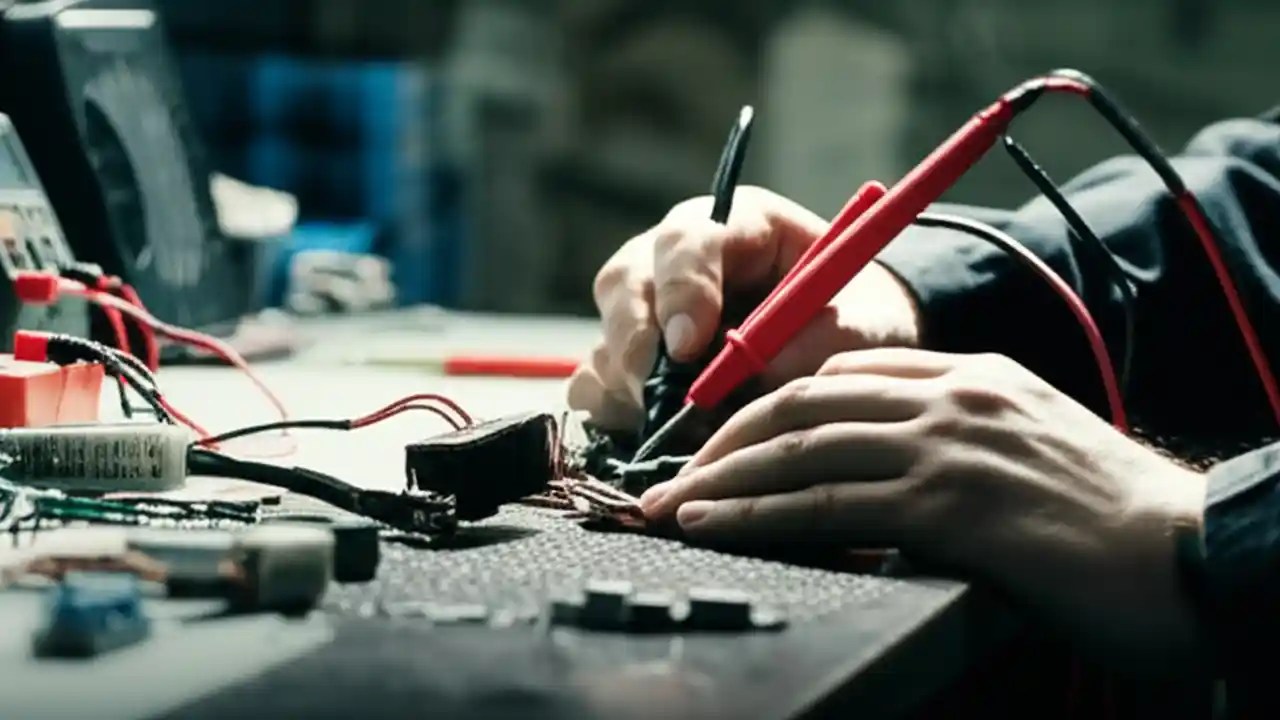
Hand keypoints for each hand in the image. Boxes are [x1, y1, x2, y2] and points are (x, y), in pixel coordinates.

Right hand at [567, 187, 920, 430]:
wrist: (847, 344)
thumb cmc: (858, 320)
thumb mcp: (866, 325)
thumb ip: (823, 342)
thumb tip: (758, 375)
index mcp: (737, 225)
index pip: (688, 242)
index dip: (681, 292)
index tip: (690, 347)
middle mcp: (673, 259)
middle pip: (623, 285)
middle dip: (639, 347)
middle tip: (667, 402)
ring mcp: (642, 309)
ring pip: (603, 341)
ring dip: (633, 393)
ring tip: (684, 432)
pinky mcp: (625, 360)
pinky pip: (591, 387)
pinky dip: (617, 418)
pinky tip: (660, 439)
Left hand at [640, 349, 1207, 669]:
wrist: (1192, 554)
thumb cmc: (1112, 521)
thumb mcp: (1029, 453)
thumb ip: (956, 446)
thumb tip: (883, 476)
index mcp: (972, 377)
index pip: (844, 374)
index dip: (770, 406)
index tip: (724, 442)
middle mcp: (954, 398)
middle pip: (807, 401)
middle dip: (726, 439)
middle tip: (674, 475)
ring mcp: (949, 447)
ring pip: (804, 449)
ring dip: (724, 479)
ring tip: (671, 505)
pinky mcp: (950, 506)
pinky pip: (827, 503)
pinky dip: (758, 513)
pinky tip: (716, 524)